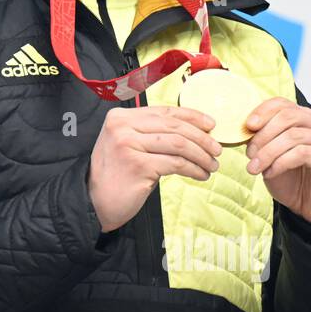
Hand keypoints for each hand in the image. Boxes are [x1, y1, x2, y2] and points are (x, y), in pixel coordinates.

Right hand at [88, 105, 221, 232]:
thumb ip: (150, 133)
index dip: (192, 116)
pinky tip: (200, 175)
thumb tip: (193, 130)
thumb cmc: (115, 174)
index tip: (211, 124)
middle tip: (216, 150)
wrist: (94, 201)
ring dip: (201, 155)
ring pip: (179, 144)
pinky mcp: (138, 166)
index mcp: (121, 117)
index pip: (164, 111)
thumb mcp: (127, 144)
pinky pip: (176, 164)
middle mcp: (122, 127)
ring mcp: (128, 145)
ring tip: (211, 165)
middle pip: (174, 126)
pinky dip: (193, 169)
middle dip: (202, 138)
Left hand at [244, 98, 310, 226]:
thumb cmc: (291, 177)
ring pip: (292, 136)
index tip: (248, 126)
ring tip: (254, 168)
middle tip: (249, 154)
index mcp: (304, 117)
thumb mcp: (269, 154)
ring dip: (268, 153)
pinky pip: (301, 153)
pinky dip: (280, 163)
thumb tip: (245, 127)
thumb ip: (261, 138)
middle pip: (287, 117)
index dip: (262, 112)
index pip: (282, 103)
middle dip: (262, 135)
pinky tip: (270, 173)